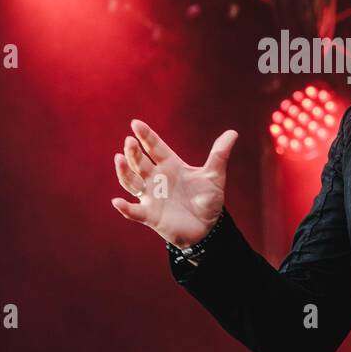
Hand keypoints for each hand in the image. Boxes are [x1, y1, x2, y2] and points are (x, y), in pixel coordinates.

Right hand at [111, 119, 238, 251]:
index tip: (136, 124)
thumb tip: (233, 133)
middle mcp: (156, 178)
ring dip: (124, 172)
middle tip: (130, 141)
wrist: (208, 227)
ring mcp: (151, 196)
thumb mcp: (214, 176)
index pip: (155, 147)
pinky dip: (125, 208)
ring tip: (119, 159)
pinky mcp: (150, 215)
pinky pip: (134, 212)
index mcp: (170, 165)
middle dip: (133, 152)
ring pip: (132, 182)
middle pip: (140, 162)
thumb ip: (220, 155)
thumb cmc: (207, 199)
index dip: (146, 136)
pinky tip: (117, 202)